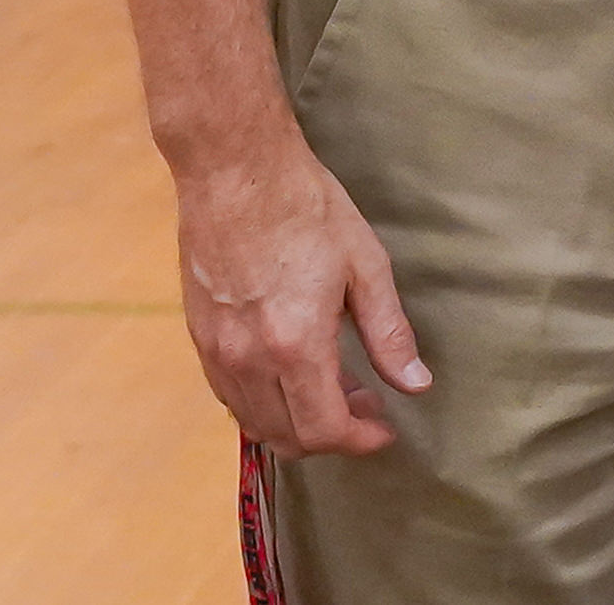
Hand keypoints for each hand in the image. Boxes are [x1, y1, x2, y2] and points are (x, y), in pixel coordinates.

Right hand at [171, 140, 426, 458]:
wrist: (235, 172)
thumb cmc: (306, 209)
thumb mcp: (365, 266)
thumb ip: (388, 333)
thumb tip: (415, 384)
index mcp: (295, 345)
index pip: (324, 430)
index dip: (359, 441)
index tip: (385, 429)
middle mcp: (248, 360)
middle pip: (287, 438)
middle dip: (333, 435)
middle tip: (367, 404)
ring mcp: (217, 352)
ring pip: (255, 423)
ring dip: (297, 422)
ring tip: (335, 386)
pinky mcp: (199, 338)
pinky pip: (230, 397)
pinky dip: (264, 403)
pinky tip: (291, 373)